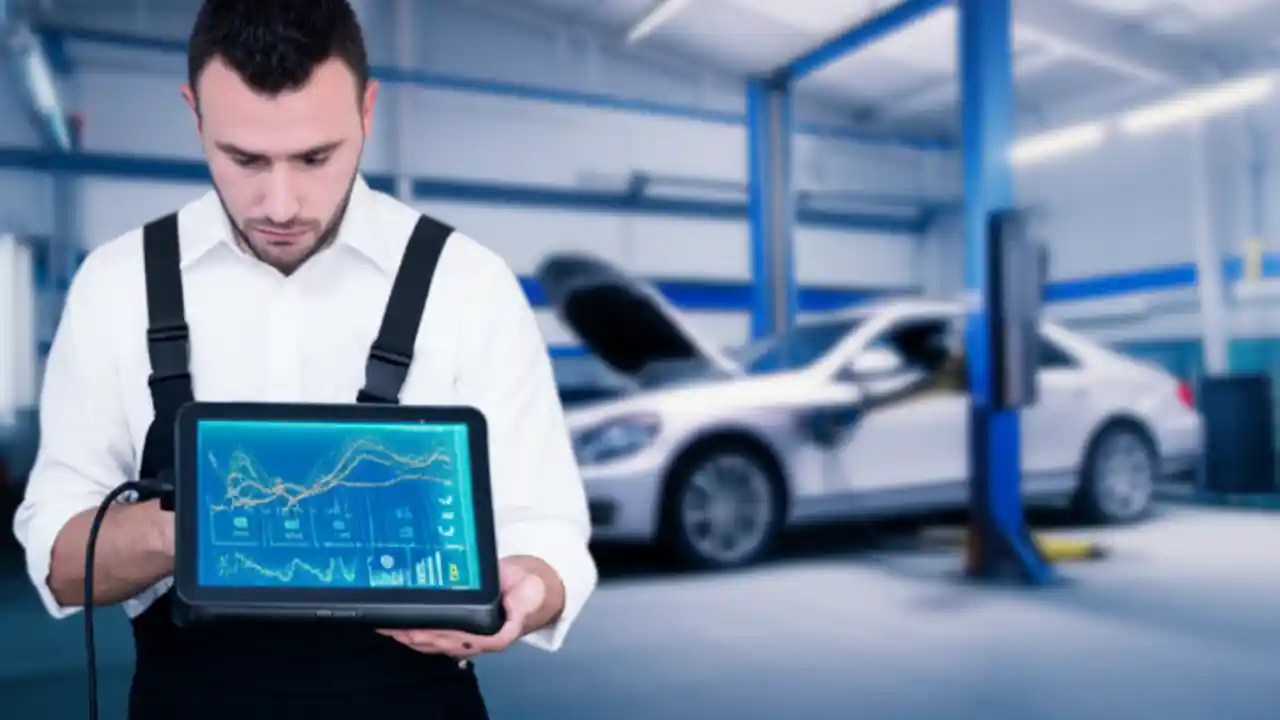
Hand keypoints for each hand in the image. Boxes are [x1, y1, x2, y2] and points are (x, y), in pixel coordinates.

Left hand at [377, 556, 548, 660]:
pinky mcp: (460, 629)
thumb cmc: (529, 590)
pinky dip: (416, 632)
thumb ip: (520, 608)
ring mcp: (467, 637)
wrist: (529, 587)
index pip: (461, 640)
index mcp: (494, 635)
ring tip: (387, 626)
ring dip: (410, 636)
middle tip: (392, 626)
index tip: (418, 630)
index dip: (438, 637)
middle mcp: (477, 641)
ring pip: (433, 642)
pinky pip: (435, 636)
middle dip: (415, 635)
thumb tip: (510, 615)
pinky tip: (399, 627)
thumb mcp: (530, 595)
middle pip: (440, 643)